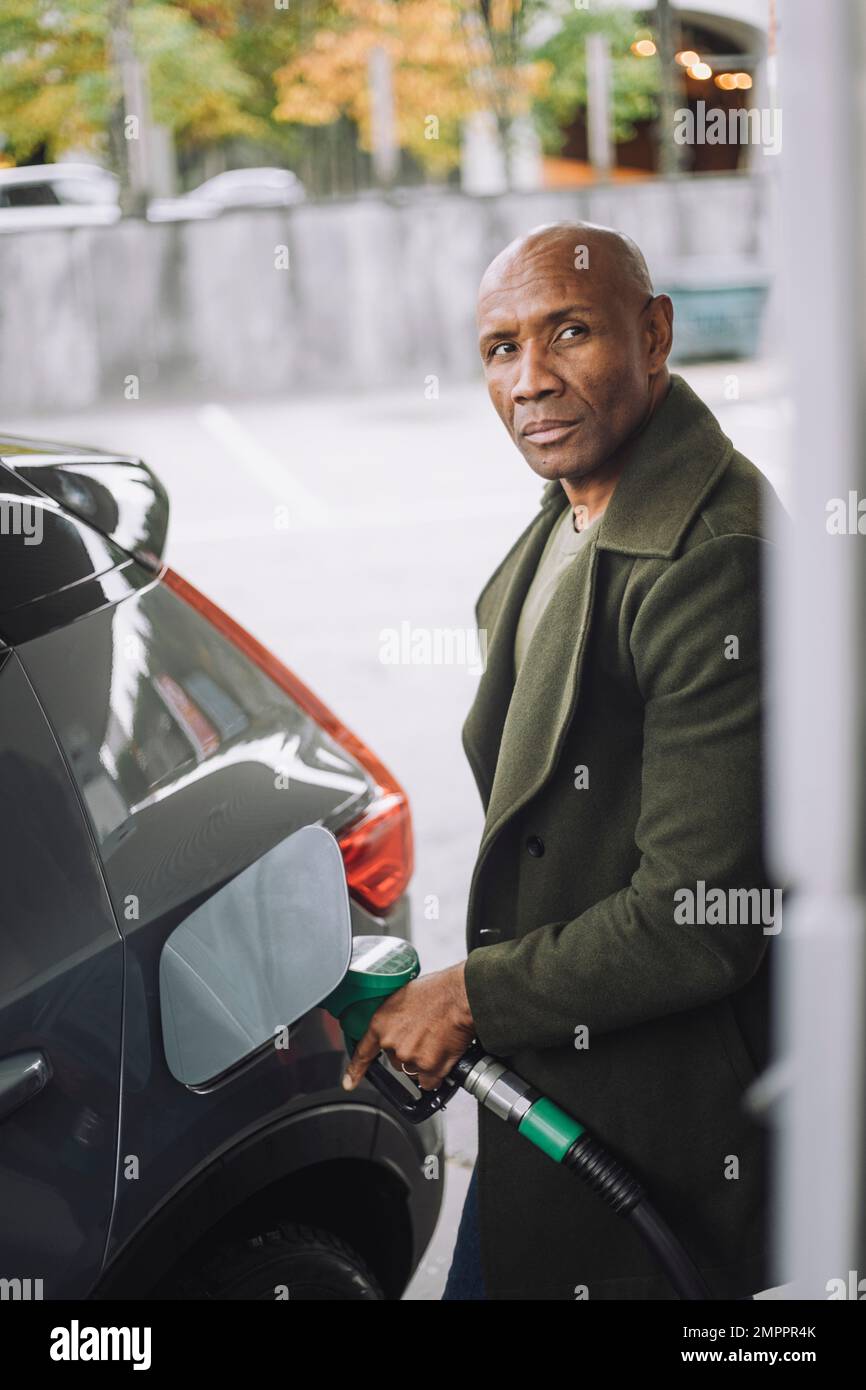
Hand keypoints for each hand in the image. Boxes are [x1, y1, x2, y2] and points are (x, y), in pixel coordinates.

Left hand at [342, 962, 474, 1091]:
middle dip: (408, 1051)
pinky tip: (442, 1054)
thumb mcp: (402, 997)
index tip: (349, 1083)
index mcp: (381, 1024)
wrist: (460, 996)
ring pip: (413, 1070)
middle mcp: (392, 1044)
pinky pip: (429, 1081)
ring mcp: (410, 1058)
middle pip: (395, 1060)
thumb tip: (396, 1028)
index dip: (355, 1070)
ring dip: (423, 1061)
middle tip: (424, 1033)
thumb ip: (393, 1018)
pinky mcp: (429, 1068)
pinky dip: (435, 1073)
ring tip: (436, 1039)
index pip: (363, 1053)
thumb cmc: (437, 990)